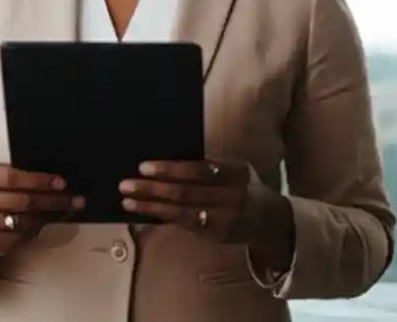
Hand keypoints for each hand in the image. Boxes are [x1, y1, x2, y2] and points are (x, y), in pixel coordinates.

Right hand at [0, 163, 84, 263]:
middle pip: (20, 201)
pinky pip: (18, 238)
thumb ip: (13, 174)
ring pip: (22, 221)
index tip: (61, 182)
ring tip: (66, 211)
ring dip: (48, 217)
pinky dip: (36, 232)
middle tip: (75, 199)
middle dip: (52, 200)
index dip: (38, 180)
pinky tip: (46, 225)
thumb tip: (53, 178)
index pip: (10, 177)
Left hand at [118, 159, 282, 245]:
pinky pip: (185, 224)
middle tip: (126, 184)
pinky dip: (163, 217)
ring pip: (181, 212)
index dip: (171, 169)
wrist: (270, 220)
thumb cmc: (245, 186)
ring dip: (151, 206)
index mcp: (236, 173)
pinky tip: (145, 212)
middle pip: (186, 192)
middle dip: (153, 188)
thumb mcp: (236, 170)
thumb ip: (210, 167)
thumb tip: (168, 162)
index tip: (144, 166)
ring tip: (127, 201)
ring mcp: (224, 219)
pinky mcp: (217, 235)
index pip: (199, 170)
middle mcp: (232, 196)